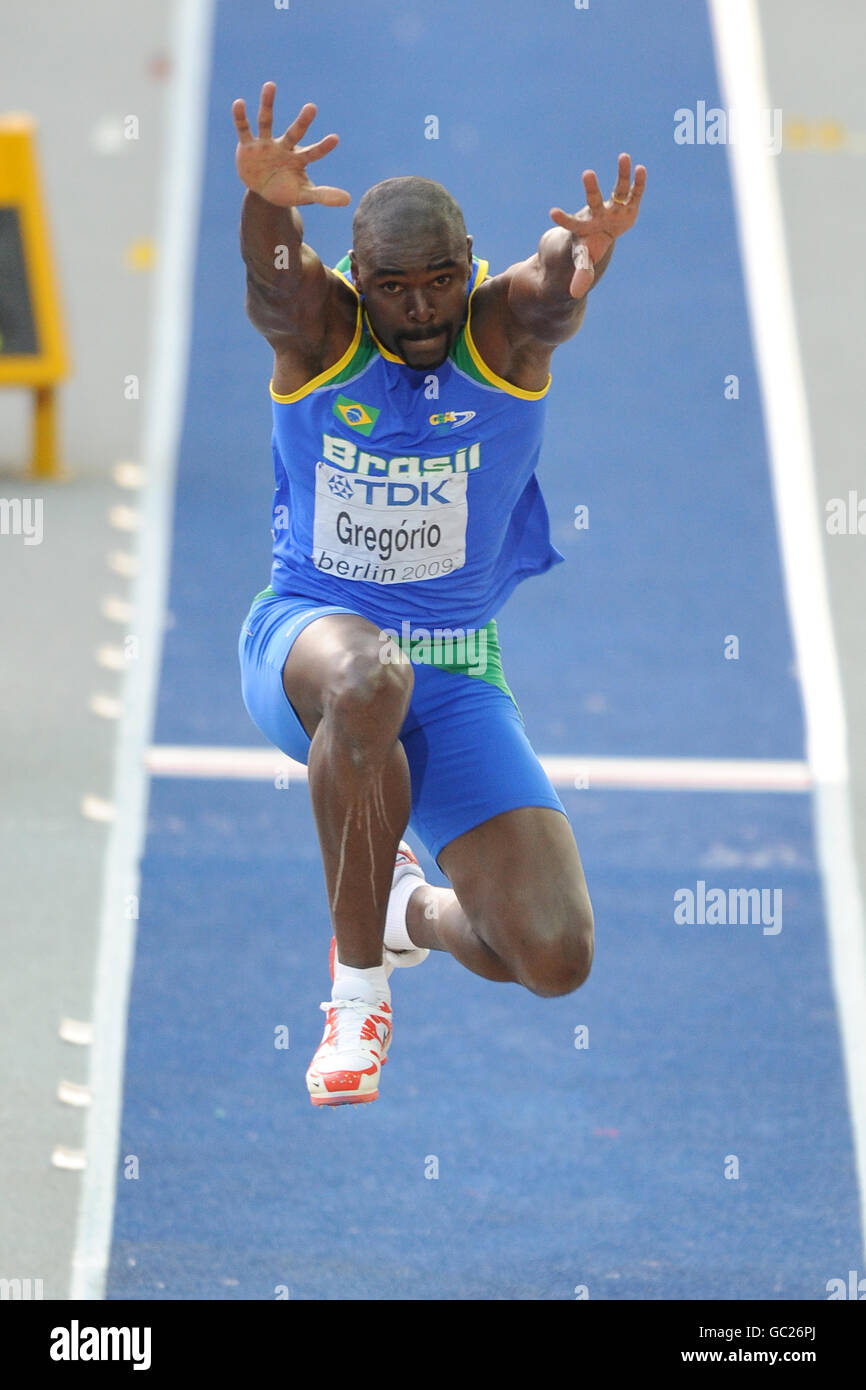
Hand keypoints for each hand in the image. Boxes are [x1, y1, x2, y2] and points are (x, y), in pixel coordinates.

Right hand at [232, 83, 350, 207]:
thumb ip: (323, 196)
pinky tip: (239, 103)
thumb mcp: (303, 195)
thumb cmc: (285, 189)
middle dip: (302, 121)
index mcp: (298, 159)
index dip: (323, 147)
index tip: (335, 139)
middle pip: (294, 132)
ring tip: (270, 85)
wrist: (261, 190)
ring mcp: (265, 144)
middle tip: (312, 107)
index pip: (313, 153)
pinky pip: (244, 129)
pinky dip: (241, 117)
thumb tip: (348, 200)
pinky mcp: (248, 145)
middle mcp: (284, 147)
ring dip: (267, 104)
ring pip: (266, 121)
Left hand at [550, 154, 645, 296]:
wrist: (601, 232)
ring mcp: (613, 207)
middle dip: (591, 189)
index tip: (552, 212)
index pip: (571, 224)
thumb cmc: (589, 245)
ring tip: (624, 156)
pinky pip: (634, 193)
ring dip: (622, 174)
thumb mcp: (584, 260)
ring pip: (617, 190)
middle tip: (587, 174)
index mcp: (583, 227)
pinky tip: (641, 169)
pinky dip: (638, 183)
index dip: (563, 219)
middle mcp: (597, 213)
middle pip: (593, 201)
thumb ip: (581, 274)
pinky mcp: (628, 206)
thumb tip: (575, 294)